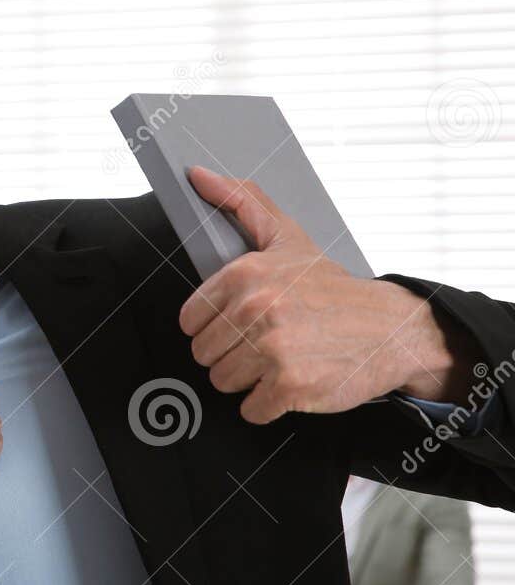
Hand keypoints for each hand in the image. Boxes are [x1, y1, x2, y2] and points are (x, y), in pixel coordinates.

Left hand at [178, 166, 474, 423]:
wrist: (393, 329)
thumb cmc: (332, 288)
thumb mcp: (287, 238)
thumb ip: (241, 203)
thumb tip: (198, 175)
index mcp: (245, 274)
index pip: (190, 321)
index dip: (216, 325)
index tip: (246, 320)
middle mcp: (257, 309)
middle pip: (204, 354)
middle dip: (233, 353)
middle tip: (271, 340)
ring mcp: (273, 349)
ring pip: (223, 382)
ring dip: (250, 378)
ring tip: (284, 357)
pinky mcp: (290, 387)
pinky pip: (251, 409)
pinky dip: (270, 403)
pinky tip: (296, 379)